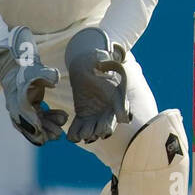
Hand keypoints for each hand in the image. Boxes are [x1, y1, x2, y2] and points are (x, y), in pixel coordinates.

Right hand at [0, 26, 67, 146]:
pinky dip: (47, 121)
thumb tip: (54, 81)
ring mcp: (21, 109)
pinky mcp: (28, 108)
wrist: (18, 65)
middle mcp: (16, 106)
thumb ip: (45, 74)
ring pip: (33, 124)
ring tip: (60, 132)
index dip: (35, 125)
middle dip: (44, 131)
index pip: (25, 116)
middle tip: (58, 135)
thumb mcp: (36, 69)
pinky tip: (60, 120)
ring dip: (46, 128)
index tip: (46, 133)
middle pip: (29, 124)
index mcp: (17, 97)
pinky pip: (37, 119)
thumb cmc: (27, 67)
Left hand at [64, 27, 131, 143]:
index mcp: (116, 98)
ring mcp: (95, 116)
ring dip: (89, 134)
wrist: (83, 67)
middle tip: (98, 130)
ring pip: (93, 131)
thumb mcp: (99, 59)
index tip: (120, 117)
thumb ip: (105, 60)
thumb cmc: (94, 62)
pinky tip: (71, 136)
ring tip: (83, 135)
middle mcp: (107, 110)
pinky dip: (75, 135)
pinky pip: (79, 130)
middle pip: (108, 125)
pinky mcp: (82, 118)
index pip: (123, 110)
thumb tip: (108, 58)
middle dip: (103, 129)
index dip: (122, 114)